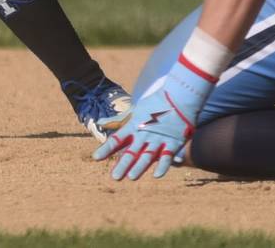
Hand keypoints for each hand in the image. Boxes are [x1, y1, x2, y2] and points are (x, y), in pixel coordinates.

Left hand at [92, 60, 213, 181]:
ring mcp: (158, 138)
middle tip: (115, 177)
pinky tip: (157, 175)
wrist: (178, 96)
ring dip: (139, 166)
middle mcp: (144, 134)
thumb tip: (101, 123)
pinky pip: (167, 156)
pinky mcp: (173, 142)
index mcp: (134, 126)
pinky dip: (162, 165)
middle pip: (131, 151)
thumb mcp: (134, 110)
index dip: (107, 149)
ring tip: (131, 177)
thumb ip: (118, 120)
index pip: (117, 139)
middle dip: (123, 164)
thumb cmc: (155, 103)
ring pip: (147, 155)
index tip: (96, 157)